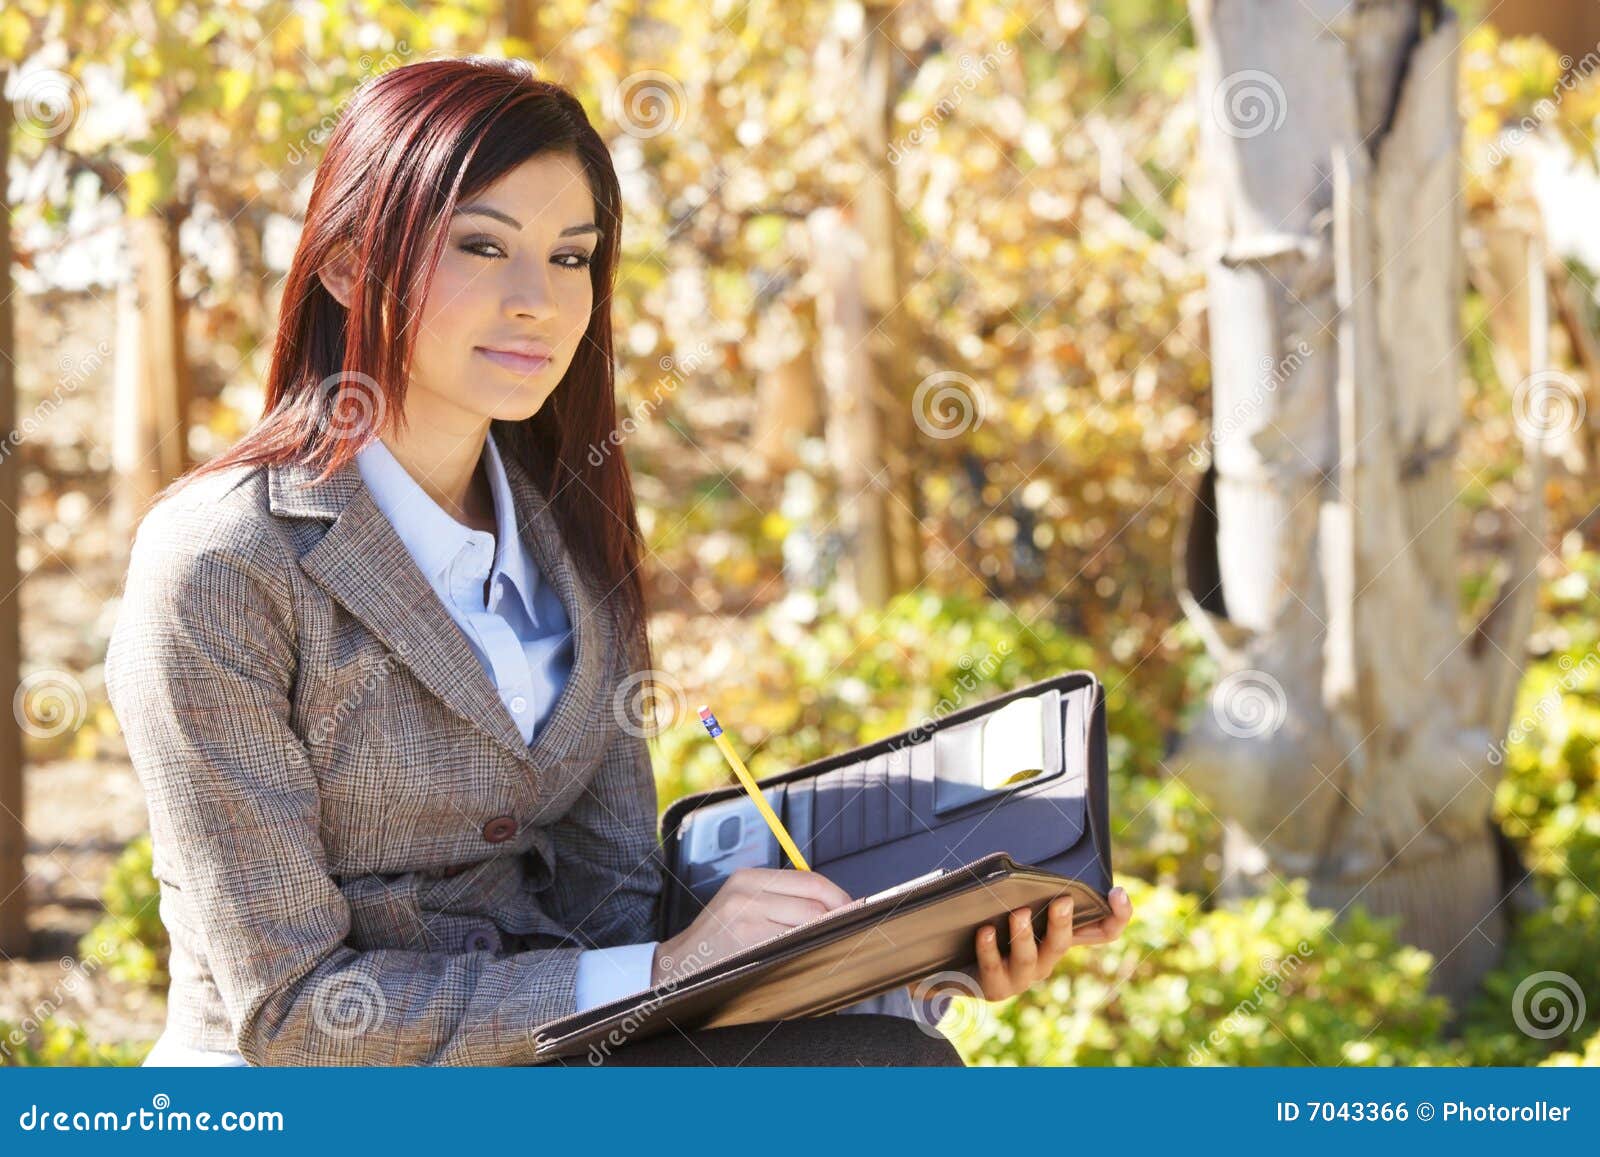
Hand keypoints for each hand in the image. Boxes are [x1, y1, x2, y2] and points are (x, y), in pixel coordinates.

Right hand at [651, 867, 853, 985]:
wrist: (676, 969)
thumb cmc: (718, 942)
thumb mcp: (742, 905)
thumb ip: (780, 900)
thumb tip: (834, 907)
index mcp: (749, 878)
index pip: (810, 880)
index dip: (838, 897)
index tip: (855, 910)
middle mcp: (747, 891)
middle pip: (814, 900)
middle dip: (838, 917)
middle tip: (852, 931)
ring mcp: (746, 916)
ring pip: (808, 923)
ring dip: (827, 935)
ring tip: (835, 944)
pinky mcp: (747, 942)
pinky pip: (793, 944)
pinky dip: (809, 951)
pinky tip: (813, 958)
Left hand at [966, 885, 1131, 1000]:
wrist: (955, 966)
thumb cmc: (991, 927)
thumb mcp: (1016, 904)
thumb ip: (1028, 887)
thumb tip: (1025, 858)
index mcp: (1057, 936)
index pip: (1101, 932)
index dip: (1117, 916)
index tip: (1118, 893)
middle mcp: (1045, 959)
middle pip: (1062, 944)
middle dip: (1063, 922)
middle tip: (1063, 900)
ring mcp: (1020, 976)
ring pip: (1028, 959)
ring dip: (1023, 935)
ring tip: (1018, 914)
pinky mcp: (994, 987)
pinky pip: (993, 969)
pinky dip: (989, 949)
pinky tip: (985, 932)